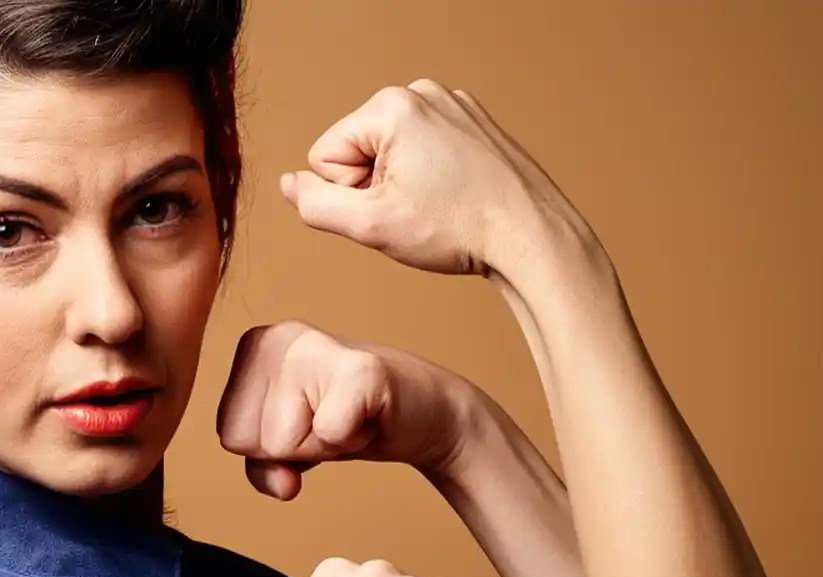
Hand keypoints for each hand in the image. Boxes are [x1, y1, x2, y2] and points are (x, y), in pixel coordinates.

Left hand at [216, 320, 472, 499]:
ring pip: (282, 444)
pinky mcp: (357, 368)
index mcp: (252, 347)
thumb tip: (284, 483)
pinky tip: (370, 416)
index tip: (311, 420)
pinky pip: (327, 436)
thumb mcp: (289, 448)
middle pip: (246, 442)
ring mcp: (314, 346)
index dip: (273, 447)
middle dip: (295, 448)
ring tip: (350, 415)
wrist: (428, 413)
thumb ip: (262, 468)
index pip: (229, 435)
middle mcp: (277, 337)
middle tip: (333, 419)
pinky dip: (353, 440)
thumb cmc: (352, 422)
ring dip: (325, 445)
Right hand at [280, 80, 600, 281]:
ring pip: (391, 152)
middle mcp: (422, 93)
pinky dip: (431, 176)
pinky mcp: (474, 121)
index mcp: (391, 107)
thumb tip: (290, 185)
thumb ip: (315, 204)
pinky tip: (455, 196)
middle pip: (357, 149)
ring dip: (402, 183)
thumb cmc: (460, 229)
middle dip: (376, 186)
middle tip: (417, 211)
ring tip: (439, 205)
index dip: (348, 194)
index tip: (390, 210)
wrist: (532, 236)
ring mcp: (453, 104)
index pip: (324, 155)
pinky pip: (425, 150)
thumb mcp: (371, 226)